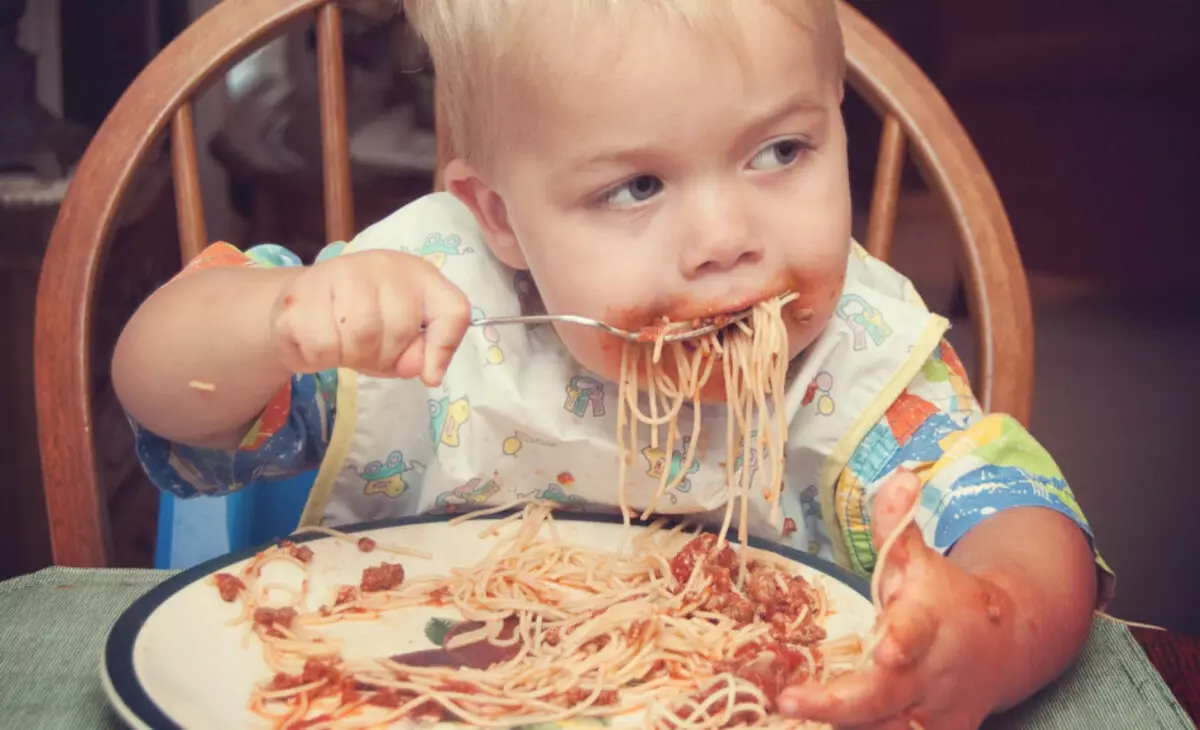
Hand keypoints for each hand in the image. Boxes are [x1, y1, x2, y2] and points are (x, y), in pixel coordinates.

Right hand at [270, 250, 469, 384]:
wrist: (301, 306)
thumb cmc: (365, 322)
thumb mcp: (405, 338)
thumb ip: (425, 351)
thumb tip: (428, 373)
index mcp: (418, 275)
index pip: (453, 311)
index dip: (444, 347)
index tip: (428, 374)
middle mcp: (382, 264)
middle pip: (398, 330)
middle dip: (383, 357)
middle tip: (366, 352)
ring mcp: (339, 272)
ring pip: (359, 337)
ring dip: (349, 358)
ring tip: (341, 346)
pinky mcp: (300, 293)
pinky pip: (321, 346)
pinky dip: (318, 359)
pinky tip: (316, 343)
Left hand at [778, 470, 1015, 728]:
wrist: (1004, 645)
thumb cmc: (942, 597)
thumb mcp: (918, 558)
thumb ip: (896, 525)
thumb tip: (896, 475)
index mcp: (927, 622)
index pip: (913, 632)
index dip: (900, 640)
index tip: (884, 648)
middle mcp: (930, 673)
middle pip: (884, 697)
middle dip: (839, 704)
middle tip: (791, 700)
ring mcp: (933, 714)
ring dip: (843, 728)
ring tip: (794, 717)